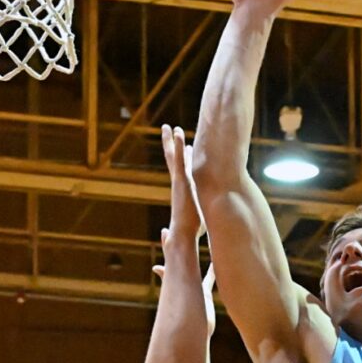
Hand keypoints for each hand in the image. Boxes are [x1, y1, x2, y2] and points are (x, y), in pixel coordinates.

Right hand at [159, 122, 201, 251]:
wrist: (182, 236)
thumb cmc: (188, 232)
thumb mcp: (193, 223)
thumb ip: (183, 224)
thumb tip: (168, 235)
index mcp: (181, 190)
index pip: (180, 170)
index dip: (181, 158)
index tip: (186, 147)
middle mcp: (178, 183)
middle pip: (171, 160)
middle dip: (169, 145)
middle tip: (168, 131)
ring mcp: (178, 181)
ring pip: (172, 156)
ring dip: (171, 141)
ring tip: (168, 127)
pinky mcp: (181, 181)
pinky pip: (178, 159)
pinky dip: (177, 146)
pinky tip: (178, 133)